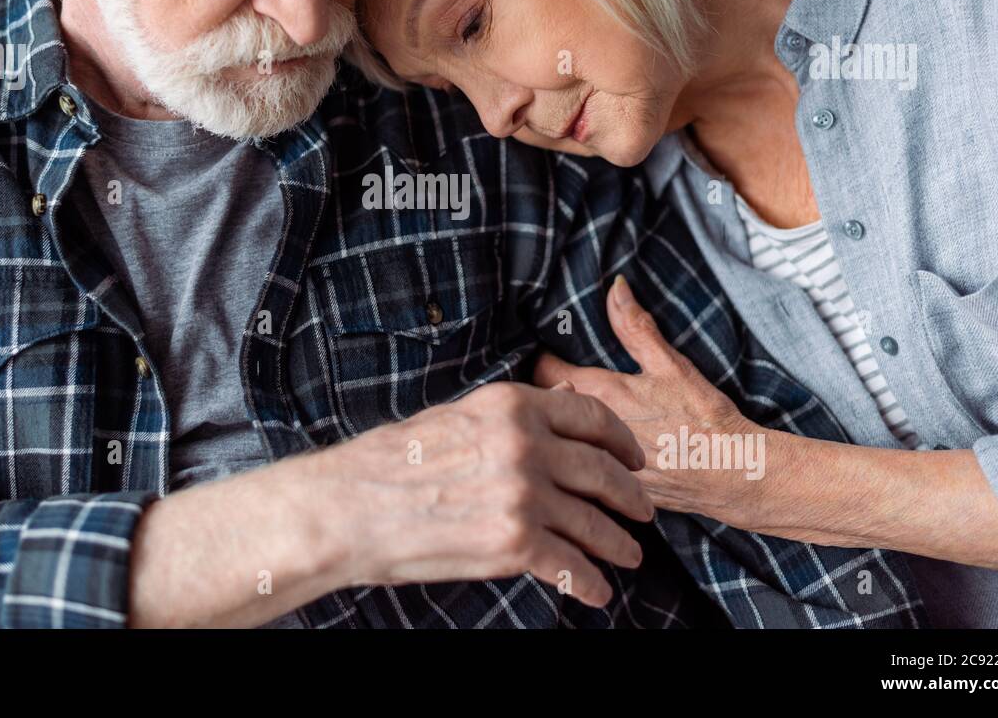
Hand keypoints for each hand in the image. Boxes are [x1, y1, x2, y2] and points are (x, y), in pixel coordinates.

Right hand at [314, 380, 653, 608]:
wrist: (352, 507)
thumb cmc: (394, 461)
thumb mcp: (458, 416)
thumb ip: (511, 416)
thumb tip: (557, 408)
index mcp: (512, 406)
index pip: (592, 417)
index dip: (623, 441)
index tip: (636, 458)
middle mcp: (525, 445)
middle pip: (603, 472)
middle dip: (632, 496)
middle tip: (645, 511)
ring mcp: (523, 495)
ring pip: (594, 523)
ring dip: (619, 543)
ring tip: (631, 555)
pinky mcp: (514, 543)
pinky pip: (571, 568)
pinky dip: (591, 583)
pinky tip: (598, 591)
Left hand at [533, 275, 762, 521]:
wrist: (736, 475)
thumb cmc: (705, 418)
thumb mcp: (670, 365)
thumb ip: (634, 327)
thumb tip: (615, 287)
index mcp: (600, 396)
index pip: (541, 372)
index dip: (544, 360)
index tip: (554, 354)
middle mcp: (589, 433)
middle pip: (550, 407)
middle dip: (556, 395)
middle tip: (572, 384)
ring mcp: (598, 466)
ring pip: (565, 440)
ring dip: (569, 428)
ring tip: (587, 420)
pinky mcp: (610, 490)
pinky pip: (585, 469)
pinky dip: (588, 458)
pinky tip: (607, 453)